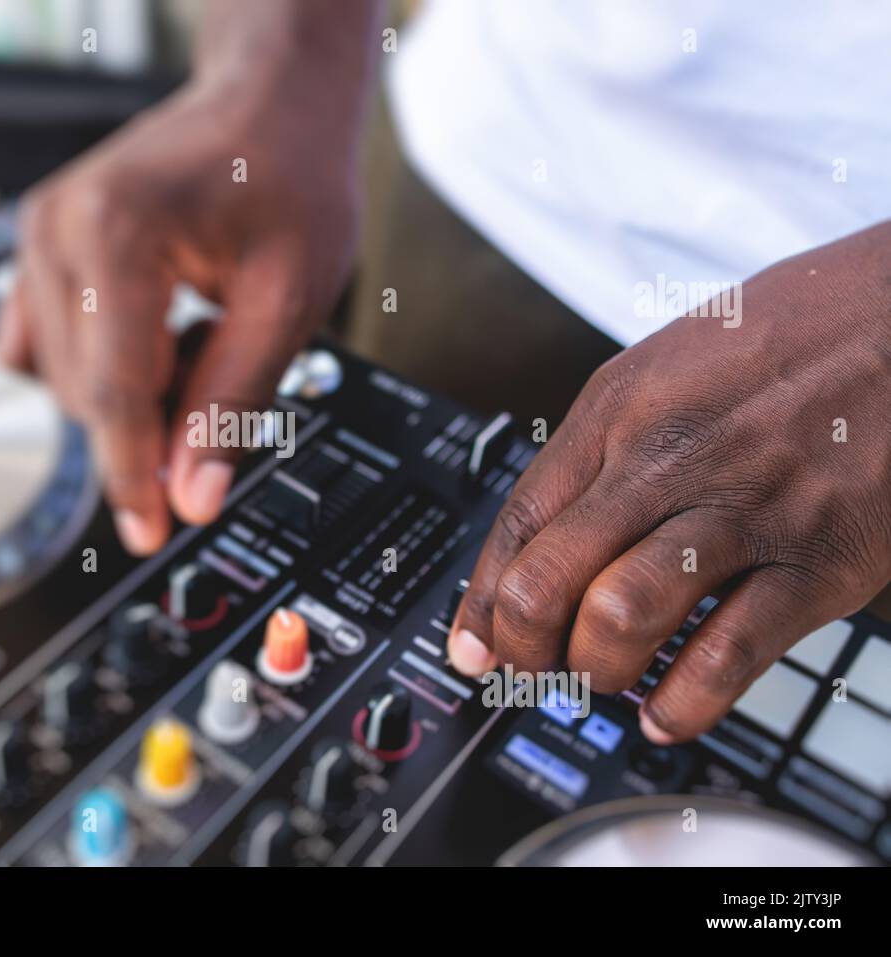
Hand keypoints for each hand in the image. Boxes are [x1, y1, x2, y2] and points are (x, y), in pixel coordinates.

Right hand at [0, 77, 361, 554]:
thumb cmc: (289, 172)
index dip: (133, 478)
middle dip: (149, 425)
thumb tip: (193, 496)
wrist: (267, 101)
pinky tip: (149, 334)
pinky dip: (93, 364)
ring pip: (61, 378)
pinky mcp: (40, 244)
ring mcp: (39, 234)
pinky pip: (41, 343)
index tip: (149, 533)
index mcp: (117, 234)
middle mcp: (59, 231)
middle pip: (84, 394)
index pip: (112, 396)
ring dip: (127, 391)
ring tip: (196, 334)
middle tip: (224, 380)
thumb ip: (233, 402)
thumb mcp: (289, 299)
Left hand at [448, 223, 890, 742]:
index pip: (518, 521)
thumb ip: (606, 445)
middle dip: (524, 645)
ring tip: (603, 678)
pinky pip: (731, 652)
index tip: (471, 643)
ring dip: (595, 669)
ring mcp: (743, 509)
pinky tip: (669, 715)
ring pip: (622, 615)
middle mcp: (667, 458)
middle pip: (549, 576)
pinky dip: (686, 702)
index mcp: (619, 408)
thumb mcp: (667, 364)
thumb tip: (550, 530)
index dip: (482, 599)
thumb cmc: (788, 334)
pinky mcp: (820, 559)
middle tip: (533, 669)